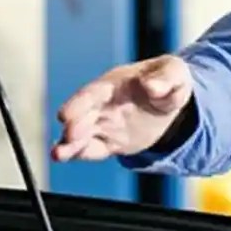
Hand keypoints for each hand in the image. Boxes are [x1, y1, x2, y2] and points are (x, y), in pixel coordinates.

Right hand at [51, 54, 193, 161]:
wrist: (171, 100)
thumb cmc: (169, 80)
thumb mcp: (175, 73)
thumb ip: (165, 79)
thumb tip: (152, 86)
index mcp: (115, 84)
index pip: (93, 93)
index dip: (78, 104)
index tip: (64, 115)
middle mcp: (104, 104)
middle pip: (83, 115)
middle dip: (73, 126)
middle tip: (67, 137)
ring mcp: (106, 123)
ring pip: (83, 134)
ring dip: (69, 144)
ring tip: (56, 155)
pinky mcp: (111, 141)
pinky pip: (94, 148)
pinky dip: (81, 153)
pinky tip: (68, 158)